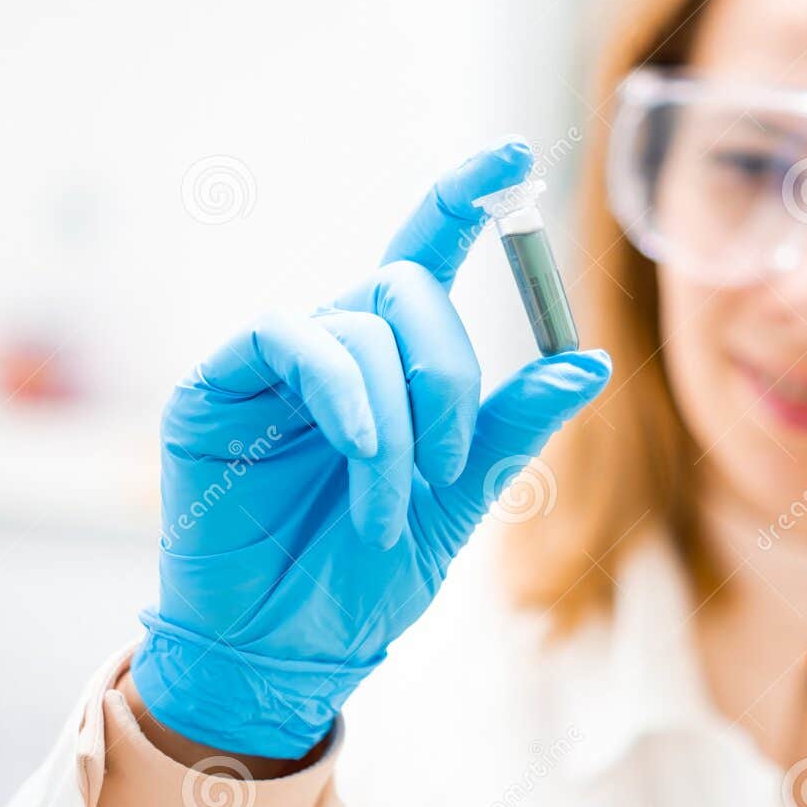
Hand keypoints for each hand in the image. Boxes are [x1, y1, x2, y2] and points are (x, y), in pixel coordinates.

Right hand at [129, 140, 609, 757]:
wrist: (286, 650)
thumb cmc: (366, 574)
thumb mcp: (459, 499)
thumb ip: (511, 426)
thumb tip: (590, 361)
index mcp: (392, 362)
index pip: (427, 254)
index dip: (466, 200)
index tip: (516, 156)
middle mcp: (335, 346)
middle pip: (406, 286)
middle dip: (449, 371)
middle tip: (451, 463)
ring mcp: (273, 364)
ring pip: (357, 324)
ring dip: (397, 419)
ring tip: (391, 505)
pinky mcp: (215, 388)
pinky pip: (287, 338)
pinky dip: (342, 390)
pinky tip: (359, 446)